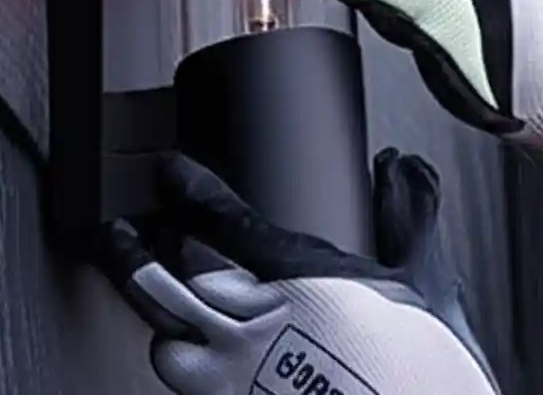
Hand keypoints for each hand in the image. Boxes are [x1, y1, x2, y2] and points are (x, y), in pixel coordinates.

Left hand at [92, 153, 497, 394]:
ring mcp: (237, 381)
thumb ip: (409, 219)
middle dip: (129, 251)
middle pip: (163, 280)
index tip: (171, 174)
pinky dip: (186, 366)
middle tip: (116, 231)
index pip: (219, 220)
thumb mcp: (425, 284)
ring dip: (155, 318)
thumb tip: (402, 170)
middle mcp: (253, 329)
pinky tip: (186, 357)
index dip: (186, 189)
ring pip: (165, 342)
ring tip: (141, 297)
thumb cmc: (425, 372)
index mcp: (296, 280)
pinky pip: (189, 389)